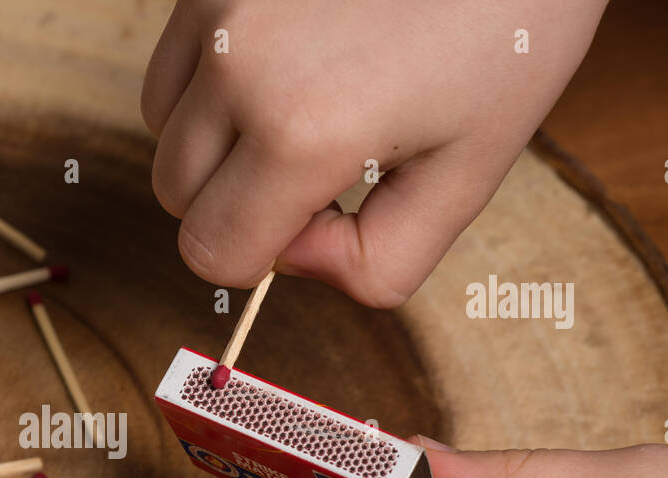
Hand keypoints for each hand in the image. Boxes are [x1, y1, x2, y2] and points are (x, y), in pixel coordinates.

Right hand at [141, 0, 606, 304]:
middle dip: (238, 201)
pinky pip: (172, 64)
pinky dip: (211, 83)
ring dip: (217, 142)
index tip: (329, 209)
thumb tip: (291, 260)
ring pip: (164, 130)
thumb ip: (380, 262)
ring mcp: (214, 8)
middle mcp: (237, 67)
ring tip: (301, 103)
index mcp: (302, 132)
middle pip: (177, 197)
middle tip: (323, 160)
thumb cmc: (504, 29)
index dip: (267, 253)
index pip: (214, 254)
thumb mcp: (471, 172)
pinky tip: (283, 60)